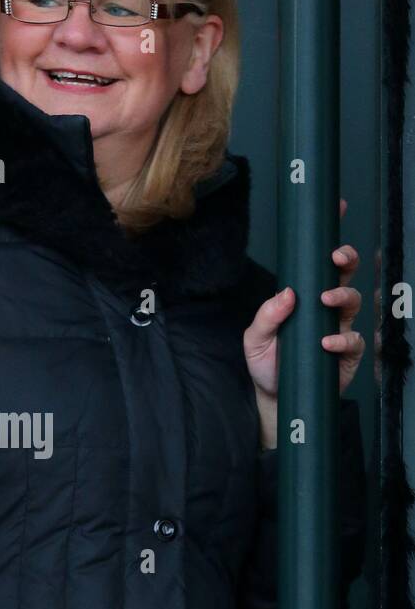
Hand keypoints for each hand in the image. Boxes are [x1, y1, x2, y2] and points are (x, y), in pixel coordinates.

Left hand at [243, 197, 364, 447]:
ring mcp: (339, 329)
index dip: (330, 238)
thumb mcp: (255, 339)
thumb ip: (267, 316)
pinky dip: (342, 340)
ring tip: (327, 300)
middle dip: (346, 259)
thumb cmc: (266, 362)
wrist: (274, 398)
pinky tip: (327, 343)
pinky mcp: (347, 354)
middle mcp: (325, 308)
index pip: (319, 263)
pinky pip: (354, 341)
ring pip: (353, 301)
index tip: (337, 211)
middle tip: (337, 258)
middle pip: (345, 274)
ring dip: (343, 295)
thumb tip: (287, 293)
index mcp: (304, 296)